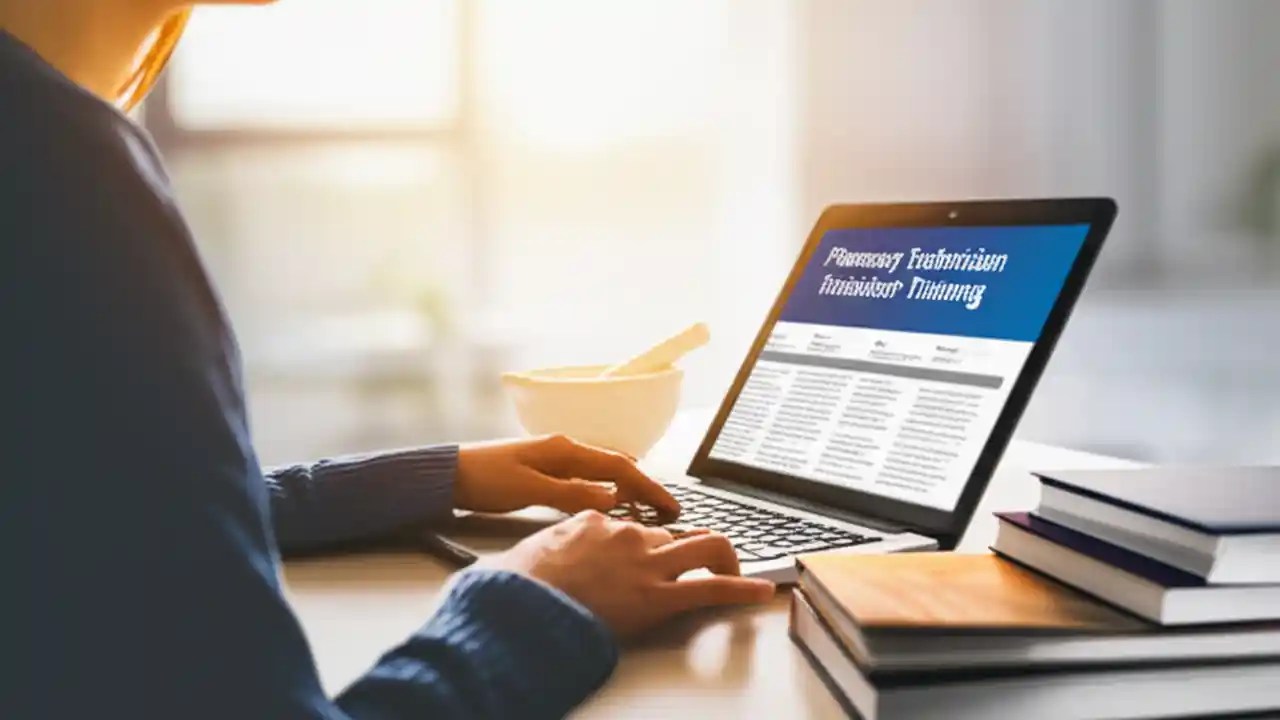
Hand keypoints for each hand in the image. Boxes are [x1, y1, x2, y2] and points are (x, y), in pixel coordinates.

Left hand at [455, 434, 678, 518]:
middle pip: (617, 466)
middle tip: (667, 512)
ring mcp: (556, 459)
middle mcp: (565, 449)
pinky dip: (607, 491)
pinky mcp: (545, 471)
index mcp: (565, 450)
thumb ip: (571, 493)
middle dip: (645, 487)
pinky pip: (588, 479)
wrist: (448, 475)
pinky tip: (609, 505)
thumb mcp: (529, 489)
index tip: (670, 508)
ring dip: (627, 489)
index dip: (648, 487)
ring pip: (604, 472)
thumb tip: (614, 497)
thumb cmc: (483, 480)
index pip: (620, 467)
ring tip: (645, 512)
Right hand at [478, 510, 775, 637]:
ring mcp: (645, 562)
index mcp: (595, 523)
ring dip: (729, 558)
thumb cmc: (515, 588)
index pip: (636, 524)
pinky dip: (742, 589)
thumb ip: (551, 549)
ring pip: (707, 546)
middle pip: (676, 533)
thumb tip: (539, 557)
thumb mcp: (529, 554)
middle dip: (693, 549)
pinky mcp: (659, 596)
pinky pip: (712, 589)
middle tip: (703, 564)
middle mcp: (627, 534)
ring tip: (740, 572)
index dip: (647, 542)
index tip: (651, 553)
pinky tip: (761, 592)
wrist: (516, 609)